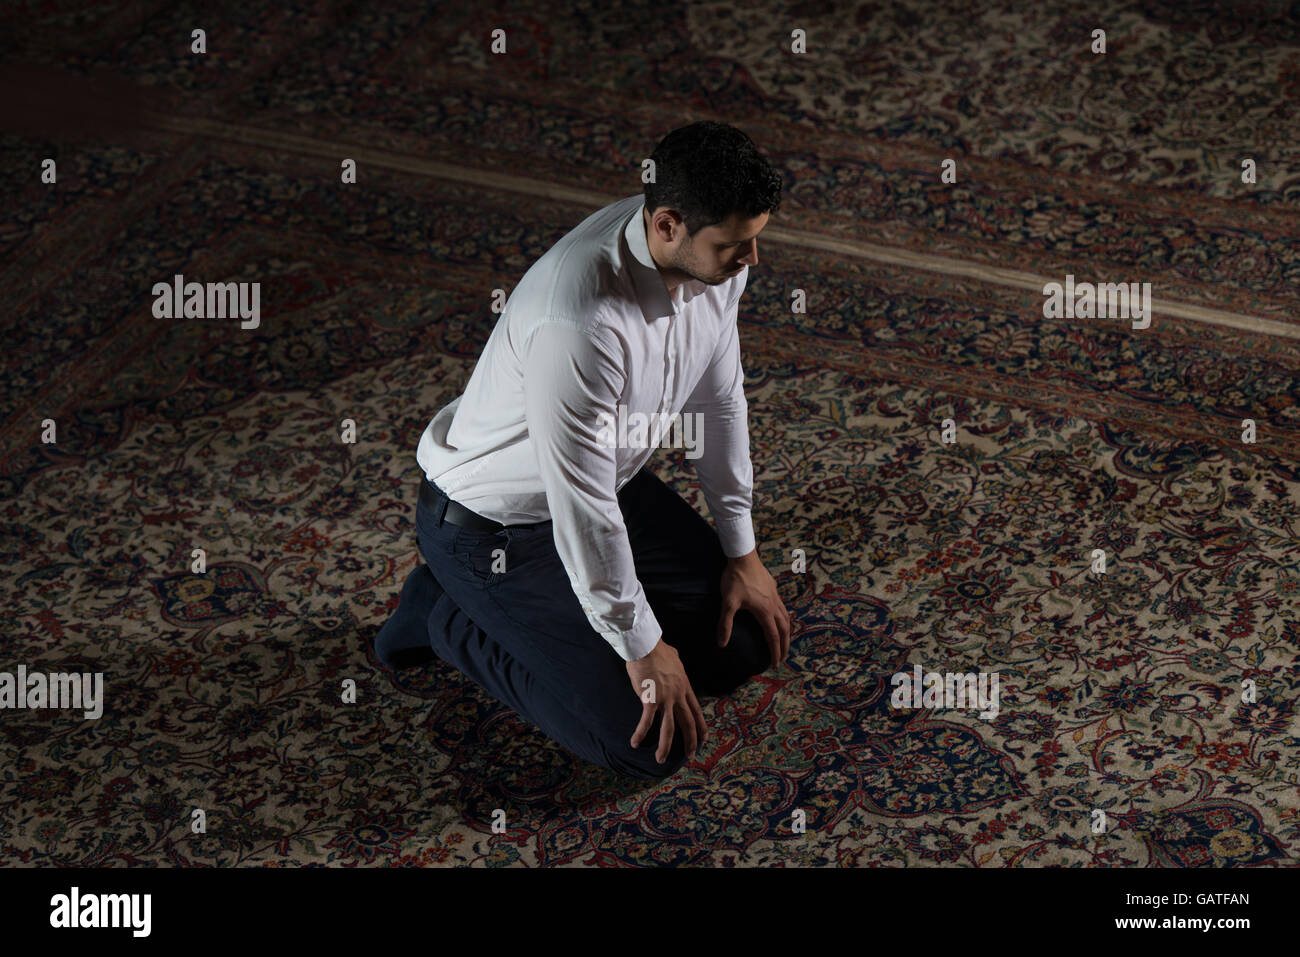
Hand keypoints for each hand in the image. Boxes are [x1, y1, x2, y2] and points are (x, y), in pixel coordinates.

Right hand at [626, 639, 706, 763]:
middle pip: (688, 723)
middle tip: (689, 755)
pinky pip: (646, 722)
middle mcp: (678, 695)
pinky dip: (640, 734)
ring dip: (665, 746)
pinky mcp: (650, 699)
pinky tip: (635, 743)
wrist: (647, 645)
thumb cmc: (657, 649)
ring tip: (661, 759)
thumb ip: (676, 667)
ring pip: (669, 729)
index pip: (697, 711)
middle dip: (690, 742)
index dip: (701, 728)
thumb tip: (675, 660)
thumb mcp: (675, 658)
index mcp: (685, 687)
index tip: (703, 740)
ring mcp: (665, 699)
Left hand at [717, 549, 790, 666]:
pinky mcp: (773, 588)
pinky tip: (778, 617)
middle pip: (784, 630)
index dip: (774, 652)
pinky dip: (784, 618)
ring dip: (787, 632)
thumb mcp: (727, 603)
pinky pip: (783, 607)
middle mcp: (774, 605)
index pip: (773, 637)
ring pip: (786, 618)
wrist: (743, 556)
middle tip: (782, 658)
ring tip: (784, 641)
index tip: (775, 664)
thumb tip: (722, 644)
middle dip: (784, 646)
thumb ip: (725, 624)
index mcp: (765, 611)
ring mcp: (775, 595)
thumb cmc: (735, 579)